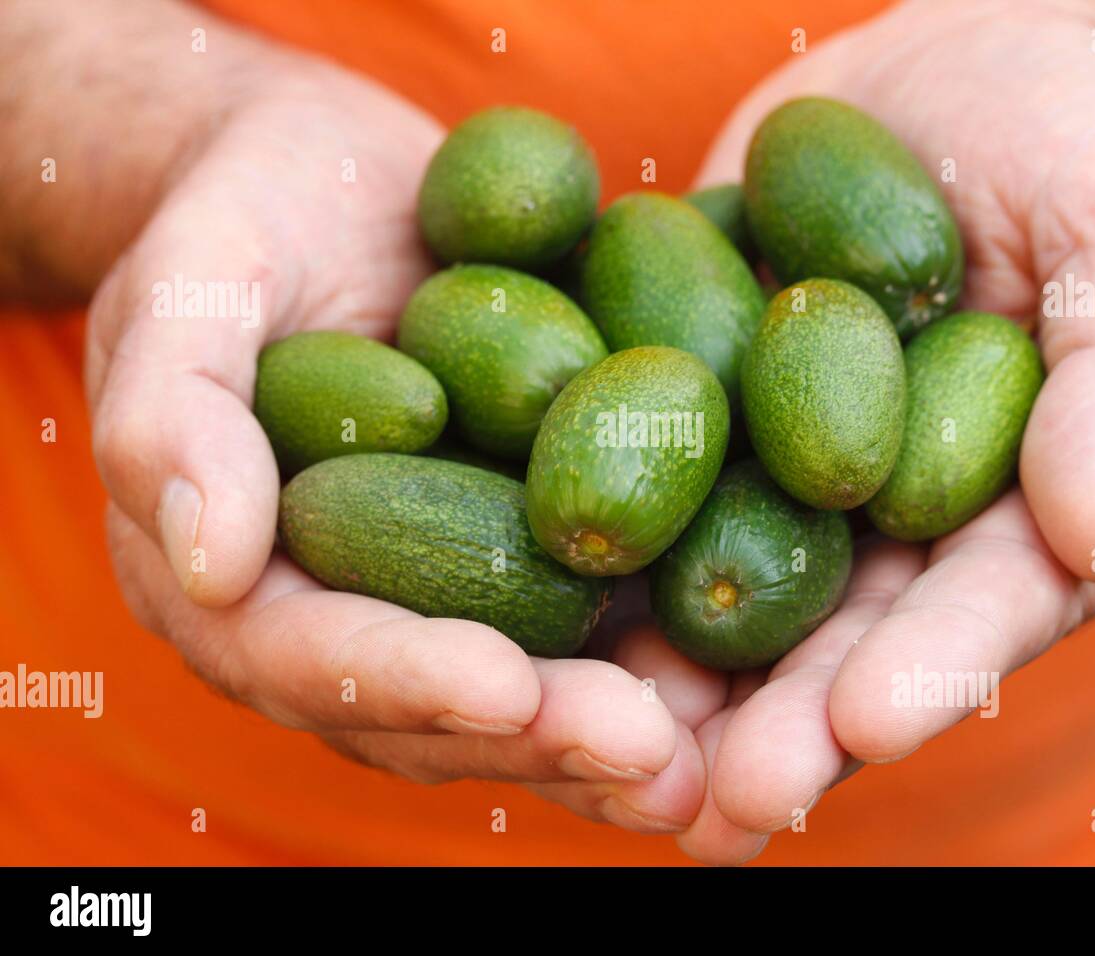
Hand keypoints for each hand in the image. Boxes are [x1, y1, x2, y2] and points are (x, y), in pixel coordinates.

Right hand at [86, 58, 712, 830]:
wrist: (338, 185)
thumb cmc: (244, 218)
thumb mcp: (191, 286)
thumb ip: (174, 413)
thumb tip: (208, 564)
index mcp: (233, 577)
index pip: (309, 653)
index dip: (405, 677)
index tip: (507, 687)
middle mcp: (340, 612)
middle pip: (432, 706)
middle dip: (541, 737)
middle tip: (648, 756)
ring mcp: (440, 589)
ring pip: (519, 695)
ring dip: (612, 739)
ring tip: (711, 768)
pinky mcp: (522, 550)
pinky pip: (584, 623)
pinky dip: (654, 663)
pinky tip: (740, 685)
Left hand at [675, 0, 1094, 862]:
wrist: (956, 81)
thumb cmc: (1075, 159)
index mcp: (1009, 519)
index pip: (974, 615)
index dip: (925, 677)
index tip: (862, 729)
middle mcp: (889, 528)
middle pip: (835, 645)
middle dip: (777, 727)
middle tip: (712, 802)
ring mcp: (785, 477)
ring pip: (725, 596)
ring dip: (669, 683)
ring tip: (608, 748)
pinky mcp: (702, 416)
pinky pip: (649, 487)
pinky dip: (598, 548)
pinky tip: (534, 607)